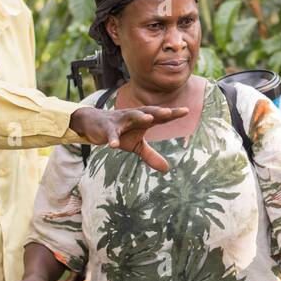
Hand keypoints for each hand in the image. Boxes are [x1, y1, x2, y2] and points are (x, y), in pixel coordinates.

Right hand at [70, 105, 188, 171]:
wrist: (94, 124)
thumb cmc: (120, 132)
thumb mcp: (136, 145)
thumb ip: (151, 155)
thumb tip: (167, 169)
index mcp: (143, 120)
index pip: (160, 116)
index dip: (172, 113)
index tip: (186, 111)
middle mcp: (133, 116)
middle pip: (148, 112)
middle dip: (158, 112)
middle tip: (169, 112)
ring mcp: (120, 121)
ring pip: (131, 116)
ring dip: (139, 117)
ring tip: (149, 119)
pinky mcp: (107, 128)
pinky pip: (111, 133)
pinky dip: (113, 138)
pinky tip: (114, 145)